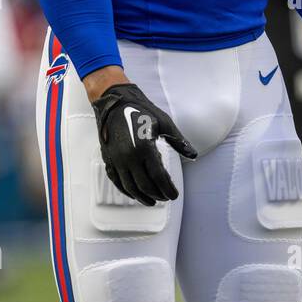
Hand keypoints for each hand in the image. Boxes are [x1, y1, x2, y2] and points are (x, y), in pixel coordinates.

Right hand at [90, 83, 196, 205]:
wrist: (115, 101)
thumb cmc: (140, 110)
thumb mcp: (164, 122)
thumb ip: (179, 140)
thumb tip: (193, 154)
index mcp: (143, 147)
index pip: (158, 177)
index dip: (167, 188)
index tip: (174, 194)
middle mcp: (128, 156)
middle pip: (145, 185)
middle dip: (157, 194)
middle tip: (166, 197)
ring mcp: (116, 159)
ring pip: (130, 187)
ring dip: (142, 197)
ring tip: (152, 200)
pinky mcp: (108, 159)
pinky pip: (116, 181)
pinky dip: (126, 190)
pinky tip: (134, 193)